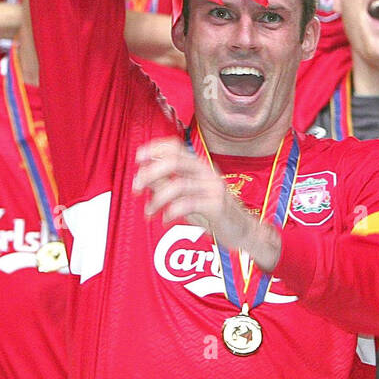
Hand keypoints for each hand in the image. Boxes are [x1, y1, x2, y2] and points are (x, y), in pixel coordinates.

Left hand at [132, 138, 275, 265]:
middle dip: (150, 172)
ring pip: (178, 184)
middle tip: (135, 186)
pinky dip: (172, 211)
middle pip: (175, 161)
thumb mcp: (188, 196)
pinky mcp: (217, 205)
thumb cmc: (213, 212)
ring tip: (149, 212)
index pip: (176, 147)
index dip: (156, 148)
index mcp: (199, 166)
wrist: (242, 230)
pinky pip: (189, 203)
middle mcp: (207, 172)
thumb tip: (144, 175)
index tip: (138, 157)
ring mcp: (213, 187)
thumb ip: (168, 184)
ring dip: (157, 199)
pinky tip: (166, 219)